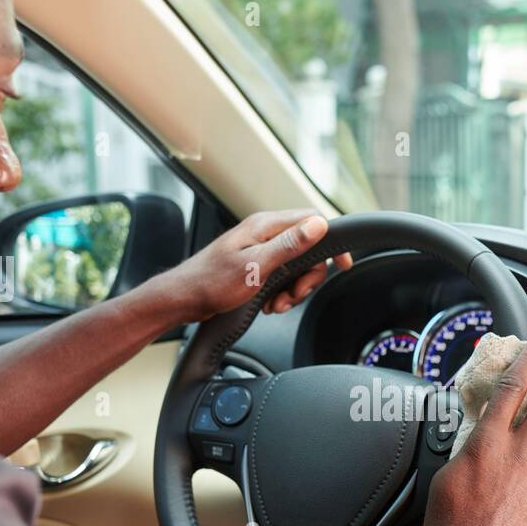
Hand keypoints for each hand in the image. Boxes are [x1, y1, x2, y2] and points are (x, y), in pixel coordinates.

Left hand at [140, 209, 351, 325]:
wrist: (184, 299)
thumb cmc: (211, 283)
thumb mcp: (256, 266)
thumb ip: (289, 245)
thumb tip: (319, 225)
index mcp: (266, 225)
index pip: (313, 220)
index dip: (332, 243)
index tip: (342, 264)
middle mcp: (265, 232)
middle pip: (308, 249)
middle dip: (307, 278)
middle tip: (293, 296)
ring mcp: (260, 248)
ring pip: (296, 266)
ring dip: (293, 289)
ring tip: (276, 304)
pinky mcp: (256, 264)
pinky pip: (282, 275)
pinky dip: (281, 292)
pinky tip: (268, 303)